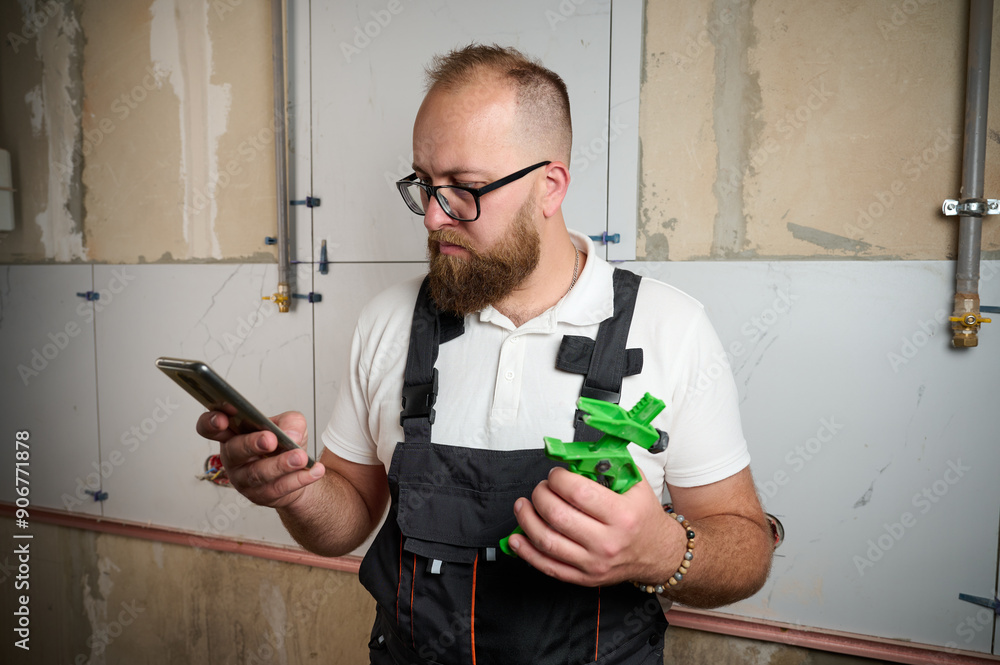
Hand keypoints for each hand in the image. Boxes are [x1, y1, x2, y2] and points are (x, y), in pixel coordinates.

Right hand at [196, 409, 325, 508]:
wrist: (298, 471)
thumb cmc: (284, 443)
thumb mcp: (289, 424)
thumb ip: (290, 422)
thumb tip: (290, 434)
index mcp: (232, 434)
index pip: (210, 428)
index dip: (210, 423)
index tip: (223, 419)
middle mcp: (233, 457)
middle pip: (235, 450)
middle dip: (252, 444)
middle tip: (270, 440)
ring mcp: (244, 479)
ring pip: (258, 473)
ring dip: (281, 465)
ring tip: (300, 457)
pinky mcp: (260, 495)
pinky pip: (278, 488)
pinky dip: (299, 479)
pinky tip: (314, 470)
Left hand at [506, 467, 682, 586]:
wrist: (658, 554)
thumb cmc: (644, 517)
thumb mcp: (637, 485)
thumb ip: (611, 465)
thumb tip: (580, 453)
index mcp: (622, 515)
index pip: (578, 493)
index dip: (558, 479)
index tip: (555, 475)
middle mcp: (607, 542)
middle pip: (558, 516)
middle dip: (541, 496)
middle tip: (541, 488)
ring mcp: (594, 563)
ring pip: (547, 541)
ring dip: (527, 520)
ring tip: (522, 506)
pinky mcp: (584, 578)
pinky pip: (548, 566)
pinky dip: (526, 552)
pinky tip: (517, 537)